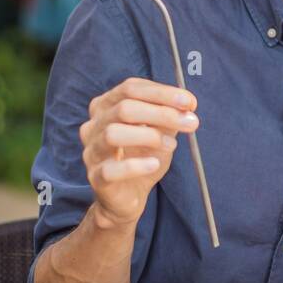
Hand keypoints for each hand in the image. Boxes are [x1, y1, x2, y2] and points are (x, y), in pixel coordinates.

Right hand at [79, 77, 198, 228]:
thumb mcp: (160, 132)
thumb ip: (169, 117)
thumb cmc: (142, 156)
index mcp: (106, 106)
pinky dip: (136, 165)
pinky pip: (112, 169)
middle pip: (124, 108)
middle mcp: (94, 125)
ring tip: (172, 146)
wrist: (130, 195)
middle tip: (191, 123)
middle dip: (162, 113)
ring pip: (113, 133)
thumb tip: (186, 105)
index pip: (130, 88)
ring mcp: (92, 151)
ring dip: (150, 136)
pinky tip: (154, 164)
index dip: (162, 93)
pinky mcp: (96, 177)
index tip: (190, 102)